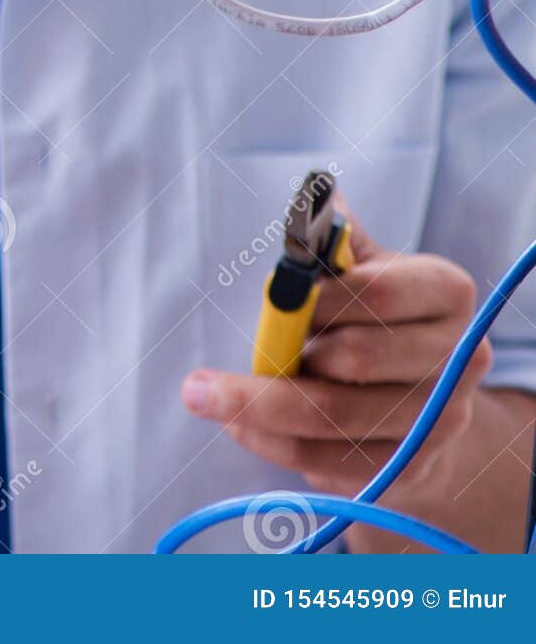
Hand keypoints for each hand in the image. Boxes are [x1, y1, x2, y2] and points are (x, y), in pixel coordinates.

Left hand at [181, 208, 492, 511]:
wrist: (422, 393)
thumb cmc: (376, 313)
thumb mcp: (362, 265)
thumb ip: (331, 239)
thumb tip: (307, 196)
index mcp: (446, 293)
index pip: (382, 292)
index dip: (320, 298)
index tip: (275, 300)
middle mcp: (459, 358)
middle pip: (357, 361)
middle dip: (279, 360)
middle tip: (218, 360)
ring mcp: (442, 421)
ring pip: (339, 420)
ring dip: (263, 408)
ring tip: (206, 395)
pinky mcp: (415, 469)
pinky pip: (340, 464)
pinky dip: (281, 446)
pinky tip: (240, 426)